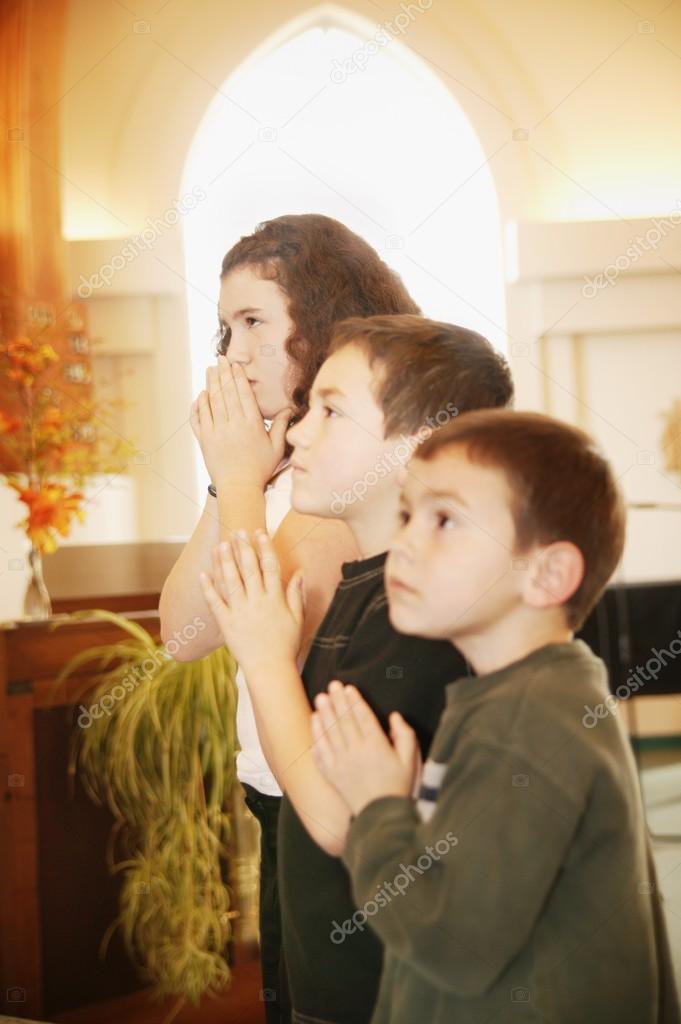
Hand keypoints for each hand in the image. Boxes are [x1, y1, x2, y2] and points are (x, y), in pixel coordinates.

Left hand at [190, 356, 292, 490]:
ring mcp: (217, 432)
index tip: (235, 365)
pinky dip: (199, 405)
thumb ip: (281, 426)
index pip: (244, 394)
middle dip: (223, 373)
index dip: (238, 377)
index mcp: (252, 424)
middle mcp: (233, 424)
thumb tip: (289, 409)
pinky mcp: (205, 440)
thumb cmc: (260, 469)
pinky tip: (201, 394)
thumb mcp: (276, 448)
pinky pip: (199, 418)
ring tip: (210, 370)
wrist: (239, 488)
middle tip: (220, 359)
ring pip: (212, 402)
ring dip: (211, 384)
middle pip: (227, 393)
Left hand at [199, 529, 303, 674]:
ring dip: (224, 561)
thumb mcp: (297, 619)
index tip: (259, 532)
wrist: (270, 670)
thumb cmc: (286, 645)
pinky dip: (208, 588)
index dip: (264, 547)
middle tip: (237, 530)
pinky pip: (215, 603)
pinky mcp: (226, 623)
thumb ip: (296, 594)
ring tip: (221, 544)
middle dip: (243, 547)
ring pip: (230, 581)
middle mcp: (257, 602)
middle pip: (248, 569)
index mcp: (275, 599)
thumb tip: (300, 572)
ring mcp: (240, 612)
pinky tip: (203, 574)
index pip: (270, 566)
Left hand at [311, 682, 417, 816]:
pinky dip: (316, 734)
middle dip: (338, 701)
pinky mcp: (331, 774)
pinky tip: (314, 721)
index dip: (355, 701)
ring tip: (320, 697)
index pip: (363, 717)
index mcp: (377, 746)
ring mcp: (341, 763)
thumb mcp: (410, 760)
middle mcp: (357, 752)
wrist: (380, 817)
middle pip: (345, 721)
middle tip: (332, 685)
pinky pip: (321, 750)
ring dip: (325, 713)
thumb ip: (405, 735)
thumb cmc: (398, 786)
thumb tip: (395, 715)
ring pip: (330, 732)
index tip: (348, 687)